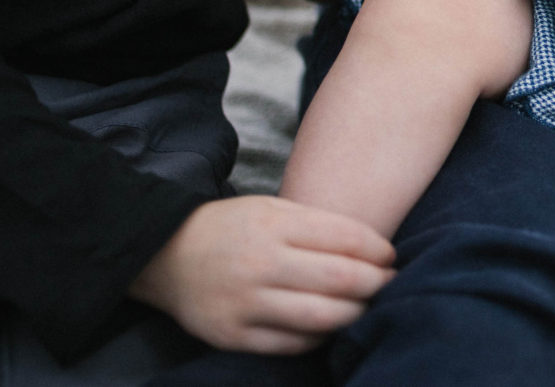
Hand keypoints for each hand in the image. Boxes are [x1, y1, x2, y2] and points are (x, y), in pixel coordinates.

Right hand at [129, 196, 395, 353]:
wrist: (164, 254)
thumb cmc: (231, 228)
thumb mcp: (271, 210)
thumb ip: (317, 226)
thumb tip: (373, 250)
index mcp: (273, 225)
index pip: (344, 238)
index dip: (377, 250)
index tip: (390, 256)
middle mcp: (260, 263)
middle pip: (339, 279)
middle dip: (375, 283)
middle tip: (390, 282)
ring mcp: (245, 303)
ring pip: (321, 316)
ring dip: (355, 313)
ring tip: (367, 306)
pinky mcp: (232, 335)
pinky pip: (291, 344)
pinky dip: (320, 337)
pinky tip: (331, 326)